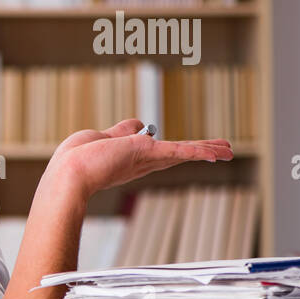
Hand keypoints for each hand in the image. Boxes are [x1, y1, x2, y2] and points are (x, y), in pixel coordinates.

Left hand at [46, 118, 232, 201]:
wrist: (69, 175)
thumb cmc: (76, 158)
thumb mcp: (101, 136)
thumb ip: (123, 131)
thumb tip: (138, 123)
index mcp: (131, 158)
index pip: (162, 153)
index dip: (181, 149)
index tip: (198, 150)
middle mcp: (142, 161)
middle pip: (178, 153)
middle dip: (202, 151)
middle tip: (225, 152)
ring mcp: (146, 158)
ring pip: (183, 152)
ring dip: (208, 150)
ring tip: (229, 151)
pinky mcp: (147, 153)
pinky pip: (179, 150)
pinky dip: (199, 151)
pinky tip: (218, 154)